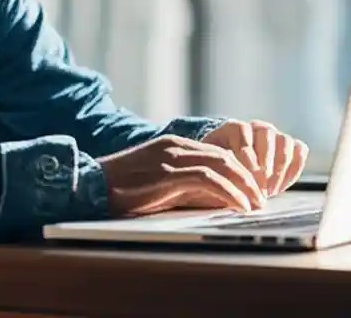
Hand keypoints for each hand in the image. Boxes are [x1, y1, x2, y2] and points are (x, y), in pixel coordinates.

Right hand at [96, 135, 267, 217]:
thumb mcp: (155, 181)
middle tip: (261, 198)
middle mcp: (174, 146)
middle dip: (247, 177)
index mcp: (172, 144)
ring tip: (255, 205)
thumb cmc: (119, 188)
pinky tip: (239, 206)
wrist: (90, 185)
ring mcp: (170, 158)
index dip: (239, 171)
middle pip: (224, 156)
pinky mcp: (167, 174)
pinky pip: (207, 180)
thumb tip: (211, 199)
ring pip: (221, 165)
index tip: (252, 189)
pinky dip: (228, 192)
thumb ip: (181, 183)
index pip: (216, 153)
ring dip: (243, 186)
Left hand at [202, 119, 307, 198]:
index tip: (246, 184)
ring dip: (280, 169)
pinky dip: (294, 168)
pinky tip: (282, 185)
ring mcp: (276, 134)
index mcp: (234, 128)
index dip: (247, 164)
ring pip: (285, 142)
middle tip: (260, 190)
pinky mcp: (290, 144)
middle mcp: (257, 127)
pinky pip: (300, 150)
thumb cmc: (219, 166)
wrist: (233, 164)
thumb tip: (230, 188)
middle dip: (264, 168)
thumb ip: (219, 171)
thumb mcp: (213, 166)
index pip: (244, 140)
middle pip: (267, 139)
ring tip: (271, 190)